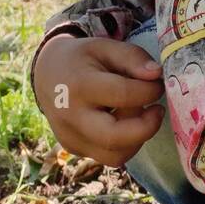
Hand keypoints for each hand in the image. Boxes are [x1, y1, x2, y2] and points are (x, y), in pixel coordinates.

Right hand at [32, 34, 165, 167]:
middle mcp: (71, 116)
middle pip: (115, 138)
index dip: (149, 91)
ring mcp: (70, 137)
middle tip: (157, 110)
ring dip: (137, 138)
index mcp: (79, 85)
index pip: (123, 94)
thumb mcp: (105, 47)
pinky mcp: (73, 149)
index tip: (159, 84)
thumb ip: (132, 57)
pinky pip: (108, 156)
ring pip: (115, 156)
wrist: (46, 74)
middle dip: (147, 127)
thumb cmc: (82, 58)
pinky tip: (124, 122)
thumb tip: (157, 75)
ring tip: (139, 114)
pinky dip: (124, 143)